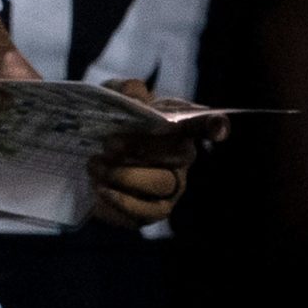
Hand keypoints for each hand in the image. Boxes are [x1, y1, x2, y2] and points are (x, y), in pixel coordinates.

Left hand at [88, 78, 202, 227]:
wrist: (90, 152)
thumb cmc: (113, 120)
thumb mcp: (114, 98)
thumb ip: (125, 90)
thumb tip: (134, 92)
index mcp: (177, 127)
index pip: (202, 125)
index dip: (213, 126)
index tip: (218, 128)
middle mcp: (181, 161)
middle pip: (176, 159)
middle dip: (140, 151)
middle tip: (109, 145)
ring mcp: (169, 190)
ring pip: (158, 188)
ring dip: (124, 178)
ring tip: (95, 165)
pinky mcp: (148, 213)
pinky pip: (140, 216)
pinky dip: (115, 205)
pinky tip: (97, 189)